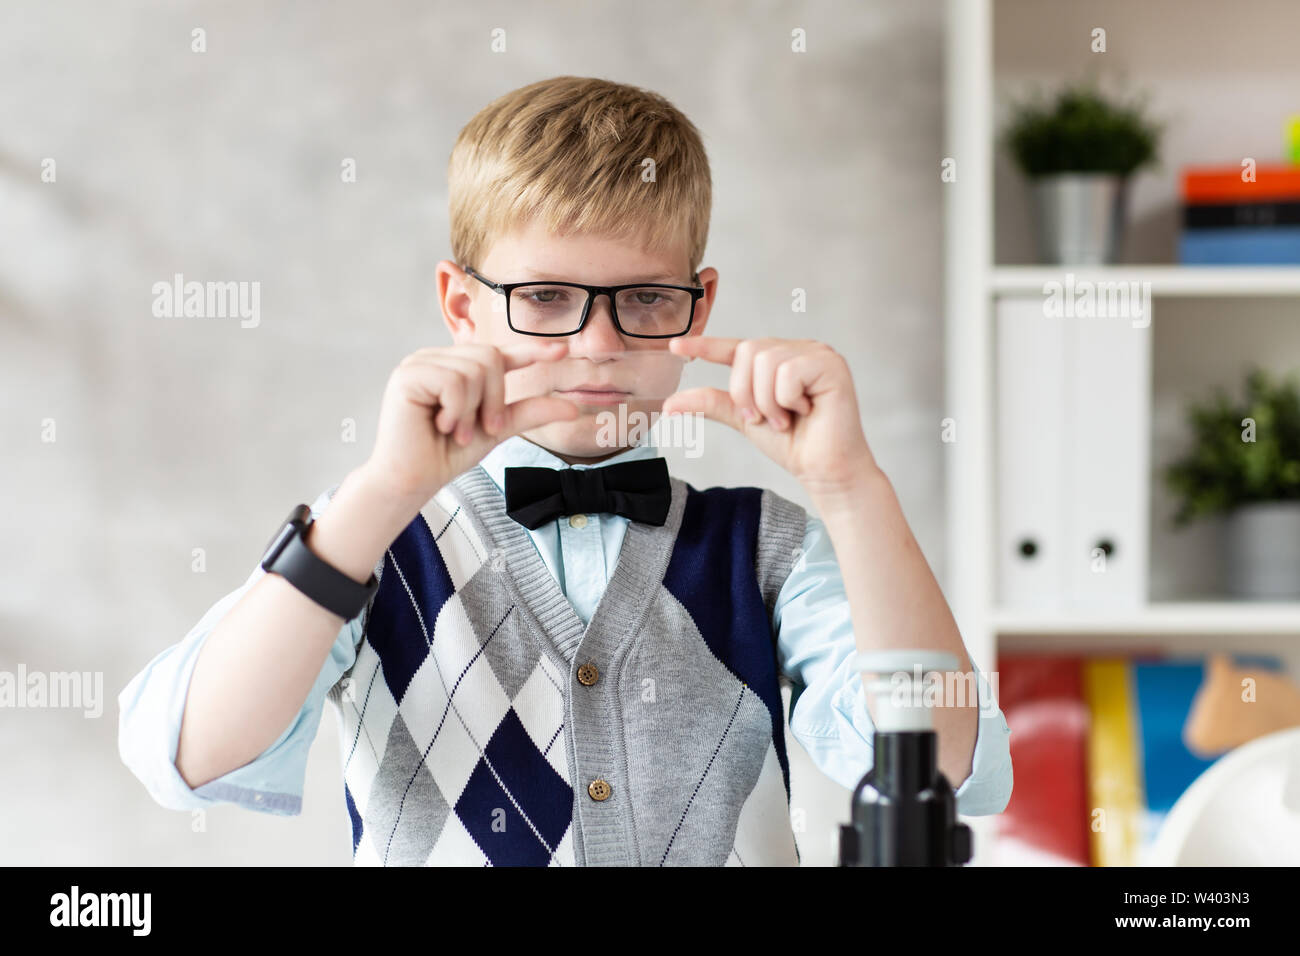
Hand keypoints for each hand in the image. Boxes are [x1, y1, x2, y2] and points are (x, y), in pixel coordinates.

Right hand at [360, 341, 579, 504]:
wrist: (413, 480)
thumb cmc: (447, 455)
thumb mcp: (497, 429)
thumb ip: (529, 412)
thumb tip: (572, 407)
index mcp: (457, 367)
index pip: (498, 352)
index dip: (529, 350)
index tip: (561, 351)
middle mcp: (438, 359)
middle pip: (490, 356)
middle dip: (495, 398)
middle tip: (483, 428)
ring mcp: (420, 363)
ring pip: (475, 369)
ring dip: (473, 410)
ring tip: (455, 431)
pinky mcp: (408, 375)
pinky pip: (454, 381)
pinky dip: (456, 409)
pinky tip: (440, 425)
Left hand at [662, 336, 877, 496]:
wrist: (822, 470)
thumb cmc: (792, 444)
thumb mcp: (744, 418)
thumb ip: (712, 403)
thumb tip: (670, 402)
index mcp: (777, 359)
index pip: (736, 347)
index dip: (706, 345)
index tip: (675, 348)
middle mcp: (797, 349)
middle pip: (748, 351)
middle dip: (746, 392)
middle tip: (763, 419)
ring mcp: (816, 354)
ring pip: (766, 362)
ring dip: (767, 401)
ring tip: (786, 419)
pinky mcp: (831, 365)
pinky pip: (788, 372)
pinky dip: (787, 400)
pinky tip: (806, 411)